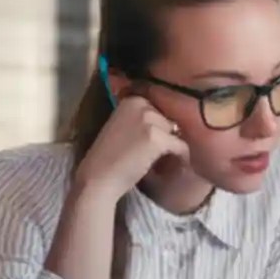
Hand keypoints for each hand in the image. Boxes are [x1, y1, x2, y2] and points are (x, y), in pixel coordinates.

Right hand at [73, 95, 189, 199]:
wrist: (98, 177)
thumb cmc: (109, 157)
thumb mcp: (123, 126)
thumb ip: (141, 120)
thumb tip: (170, 123)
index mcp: (131, 100)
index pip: (158, 110)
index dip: (158, 128)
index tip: (151, 142)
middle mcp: (141, 104)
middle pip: (168, 120)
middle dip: (164, 136)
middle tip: (154, 154)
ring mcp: (149, 120)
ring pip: (175, 132)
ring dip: (170, 146)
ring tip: (158, 160)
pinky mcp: (158, 138)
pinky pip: (181, 146)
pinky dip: (180, 157)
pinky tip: (170, 166)